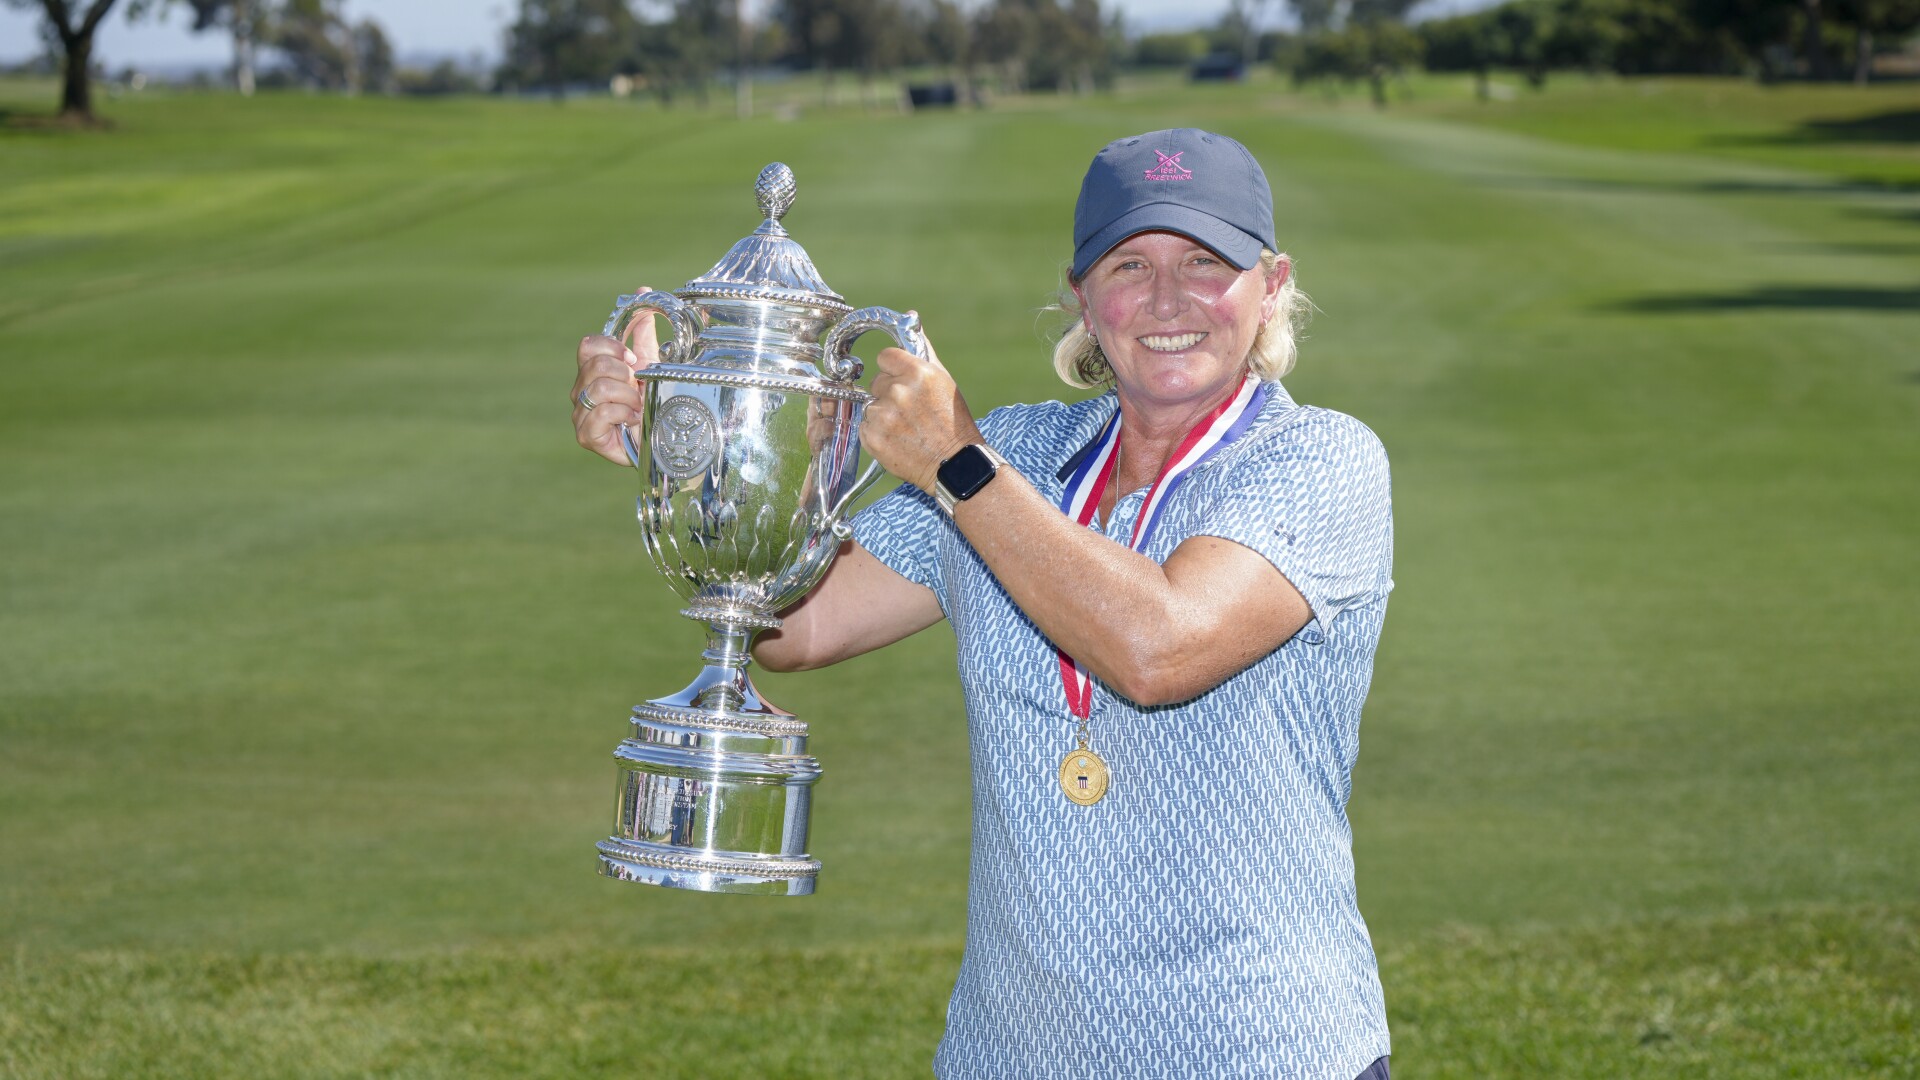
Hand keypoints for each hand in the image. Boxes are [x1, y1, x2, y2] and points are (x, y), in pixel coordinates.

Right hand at [572, 287, 661, 465]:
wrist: (663, 438)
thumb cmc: (654, 402)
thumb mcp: (651, 361)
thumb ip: (642, 331)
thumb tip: (642, 291)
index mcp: (593, 369)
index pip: (588, 344)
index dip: (611, 347)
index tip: (632, 359)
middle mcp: (581, 389)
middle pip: (594, 365)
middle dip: (625, 375)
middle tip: (637, 388)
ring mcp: (580, 413)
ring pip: (598, 388)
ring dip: (626, 396)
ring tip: (637, 407)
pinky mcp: (585, 435)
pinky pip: (599, 413)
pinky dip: (621, 414)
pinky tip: (632, 421)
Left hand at [862, 322, 983, 492]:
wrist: (954, 464)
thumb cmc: (952, 421)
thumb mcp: (944, 380)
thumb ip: (922, 349)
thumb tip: (910, 316)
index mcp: (918, 372)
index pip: (884, 357)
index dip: (893, 369)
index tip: (902, 381)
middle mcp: (899, 391)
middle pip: (876, 382)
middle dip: (889, 394)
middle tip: (910, 411)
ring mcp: (884, 415)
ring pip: (871, 404)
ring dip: (883, 415)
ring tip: (906, 428)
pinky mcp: (873, 437)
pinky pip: (865, 425)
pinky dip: (877, 433)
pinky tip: (898, 440)